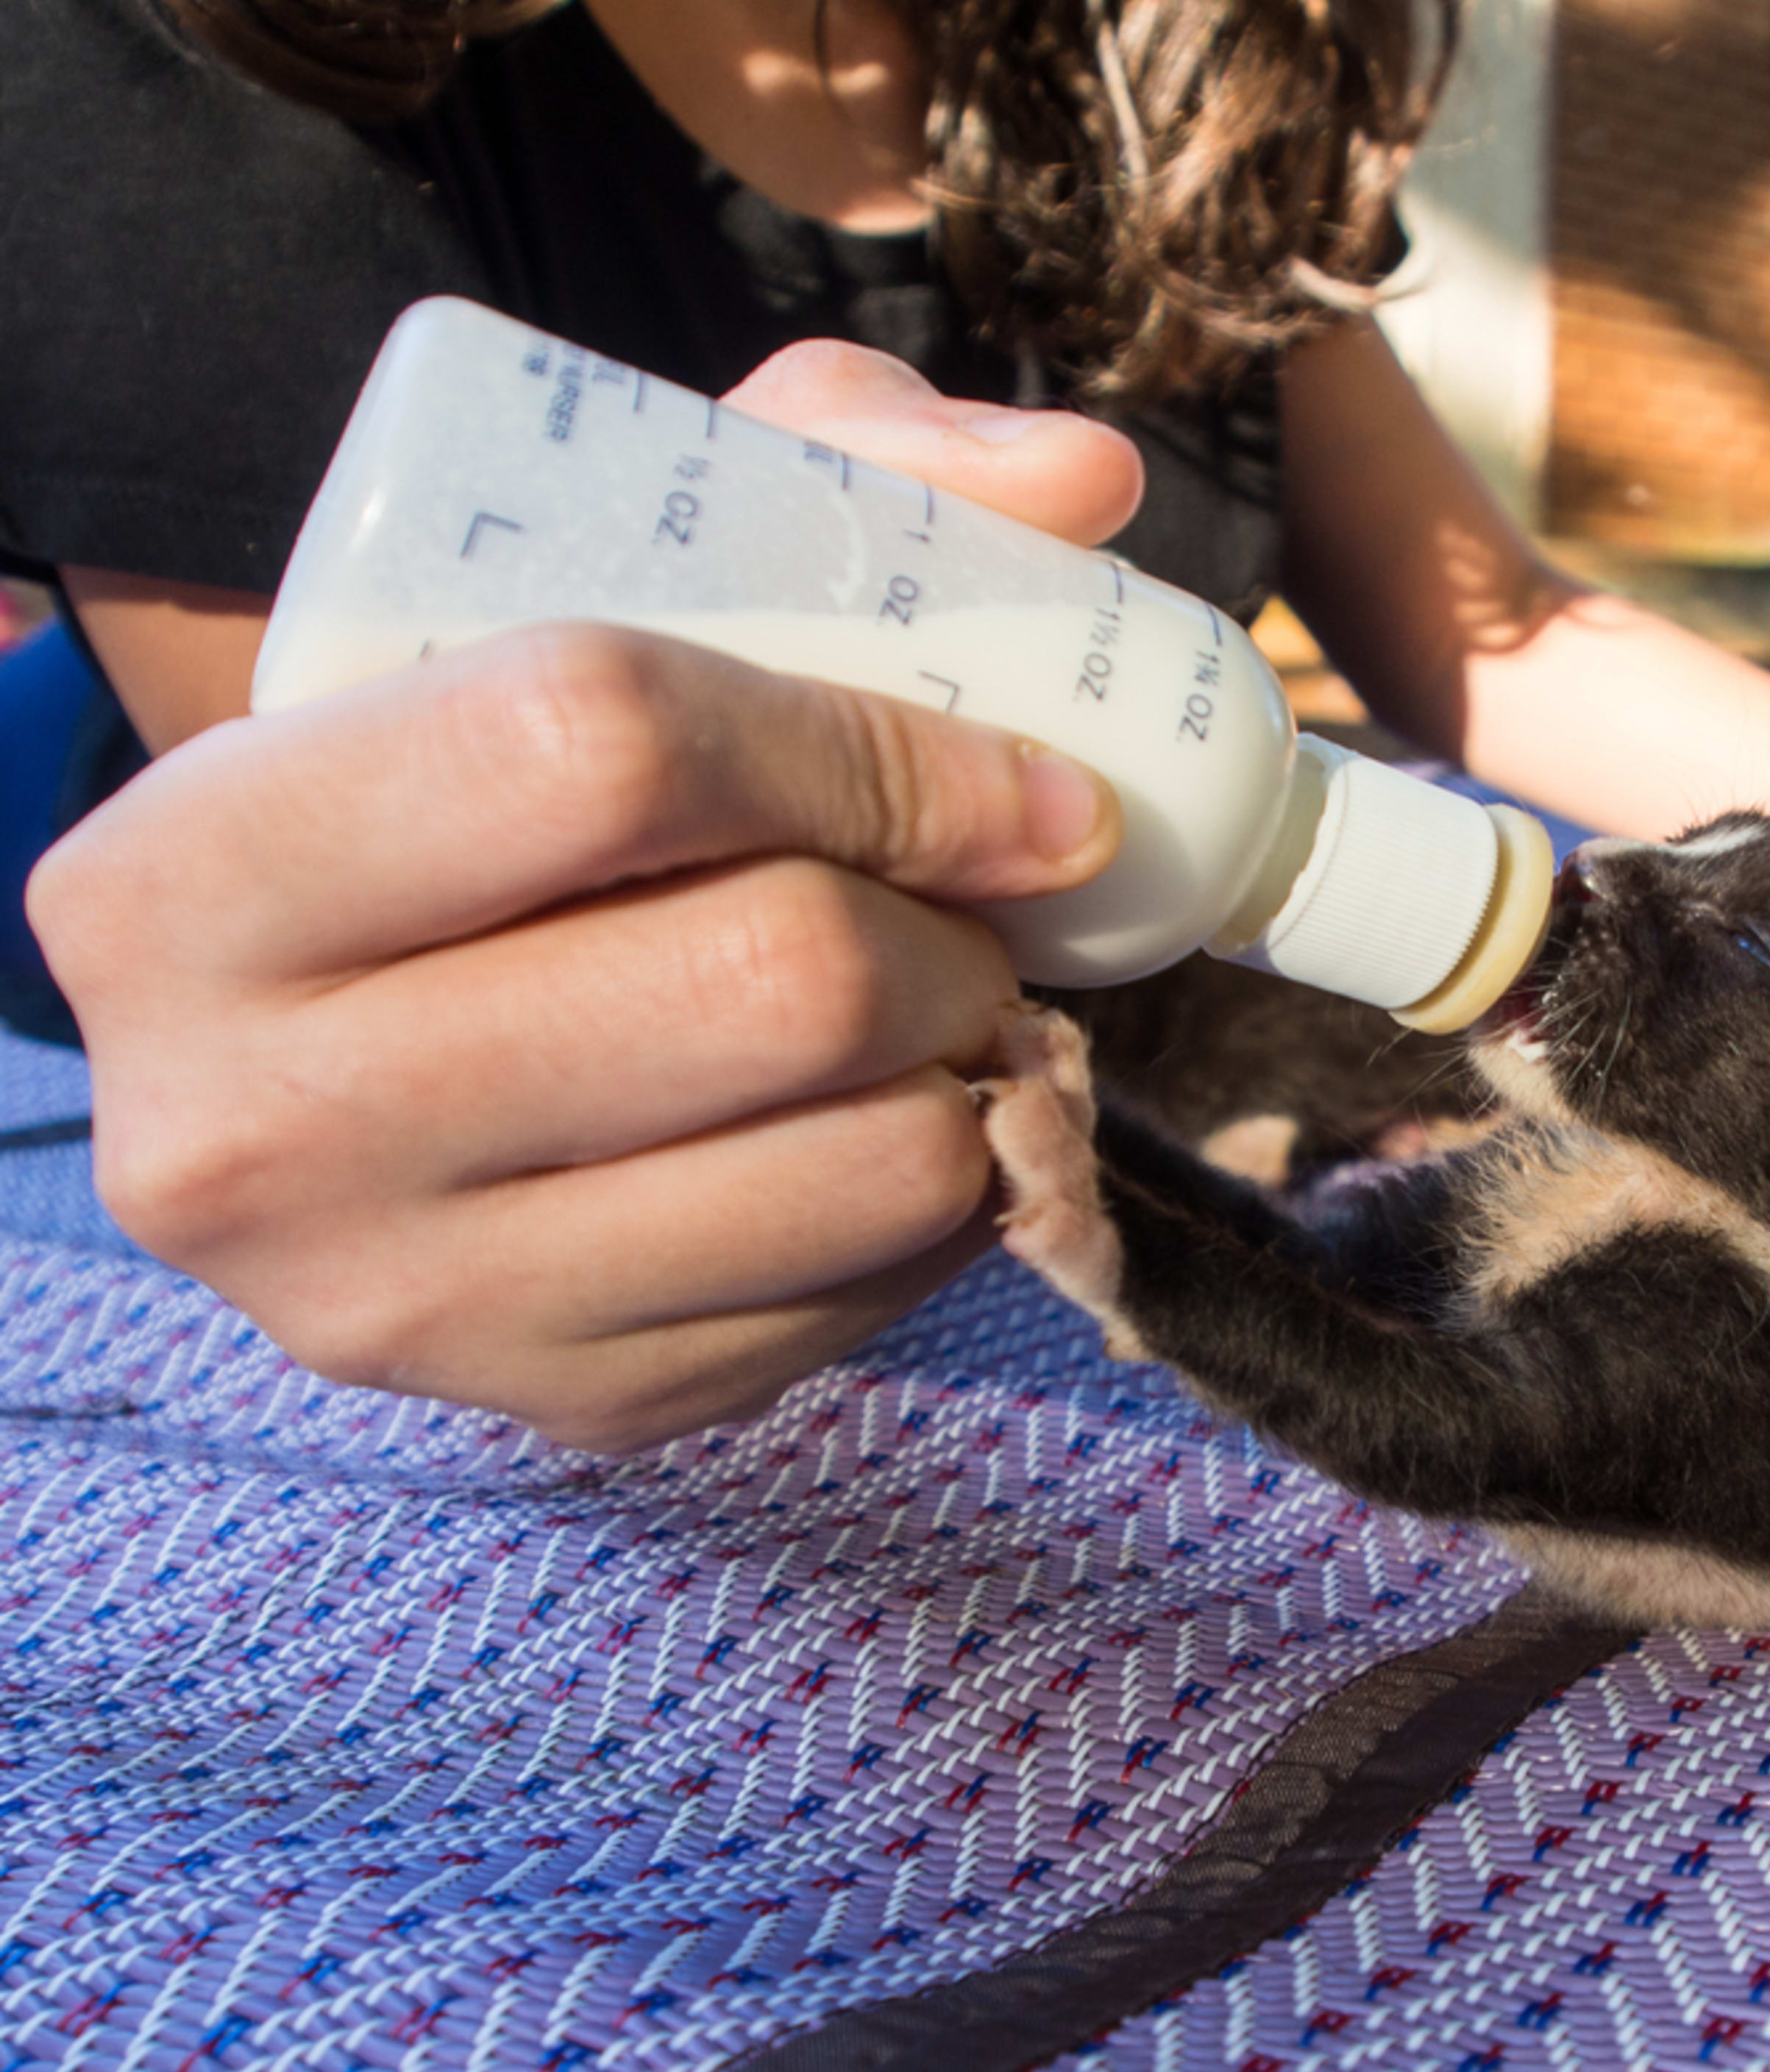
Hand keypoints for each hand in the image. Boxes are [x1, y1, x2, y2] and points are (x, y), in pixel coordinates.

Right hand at [31, 345, 1144, 1450]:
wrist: (358, 1030)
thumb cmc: (483, 780)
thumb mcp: (592, 581)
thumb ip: (828, 474)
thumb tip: (1086, 477)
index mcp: (192, 868)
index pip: (609, 744)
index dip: (875, 744)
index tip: (1015, 775)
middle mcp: (254, 1120)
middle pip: (774, 979)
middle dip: (951, 927)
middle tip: (973, 904)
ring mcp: (409, 1302)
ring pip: (870, 1162)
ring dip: (977, 1064)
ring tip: (931, 1002)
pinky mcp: (566, 1407)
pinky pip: (881, 1296)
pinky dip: (951, 1191)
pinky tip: (882, 1115)